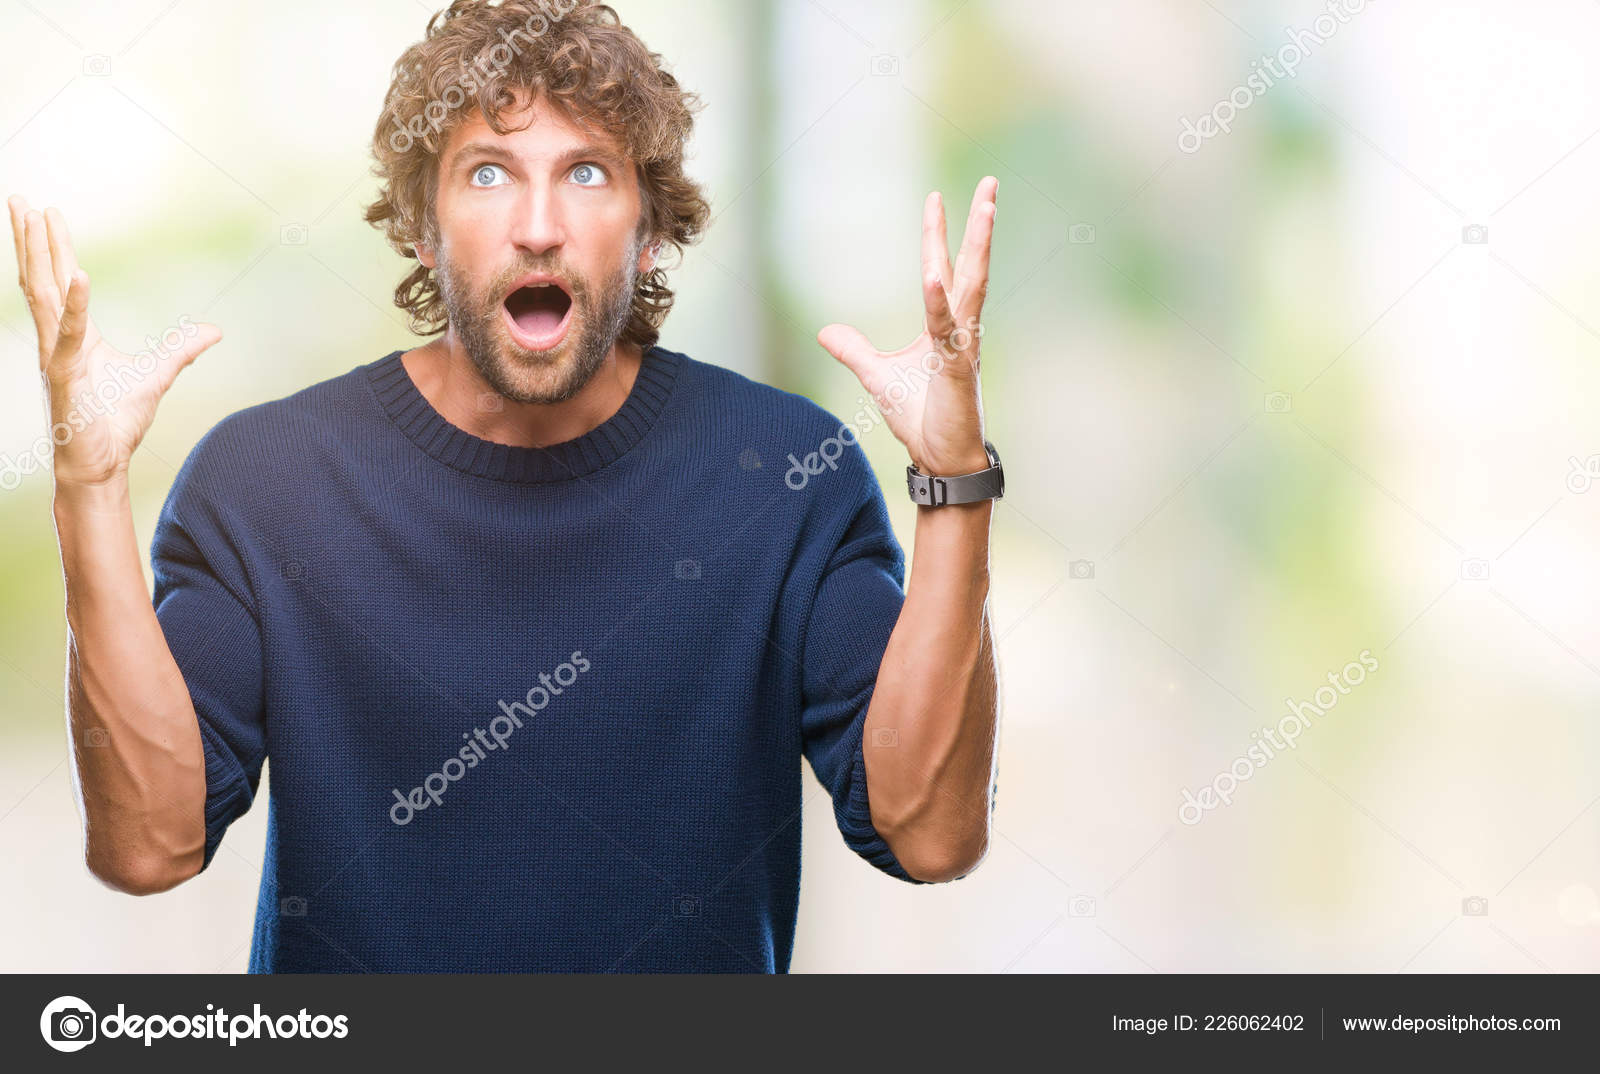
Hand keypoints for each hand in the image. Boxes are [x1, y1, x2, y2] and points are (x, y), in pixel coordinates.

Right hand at [8, 195, 221, 488]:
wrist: (101, 464)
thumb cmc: (117, 423)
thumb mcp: (158, 375)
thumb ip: (181, 348)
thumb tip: (213, 330)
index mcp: (76, 336)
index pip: (61, 280)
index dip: (54, 247)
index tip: (45, 213)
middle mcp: (59, 339)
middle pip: (42, 277)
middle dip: (32, 238)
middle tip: (21, 198)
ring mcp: (56, 354)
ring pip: (42, 294)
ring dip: (37, 254)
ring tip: (32, 217)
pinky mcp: (63, 374)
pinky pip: (69, 333)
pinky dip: (75, 304)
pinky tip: (79, 274)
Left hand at [817, 175, 995, 476]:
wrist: (941, 459)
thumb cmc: (921, 419)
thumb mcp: (877, 376)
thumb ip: (855, 351)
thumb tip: (826, 331)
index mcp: (945, 326)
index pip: (942, 269)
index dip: (937, 234)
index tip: (936, 197)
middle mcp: (961, 328)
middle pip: (970, 266)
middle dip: (980, 224)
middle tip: (990, 182)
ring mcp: (963, 345)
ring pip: (973, 286)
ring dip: (979, 245)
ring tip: (986, 207)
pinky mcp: (957, 367)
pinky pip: (947, 328)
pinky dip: (939, 302)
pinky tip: (930, 276)